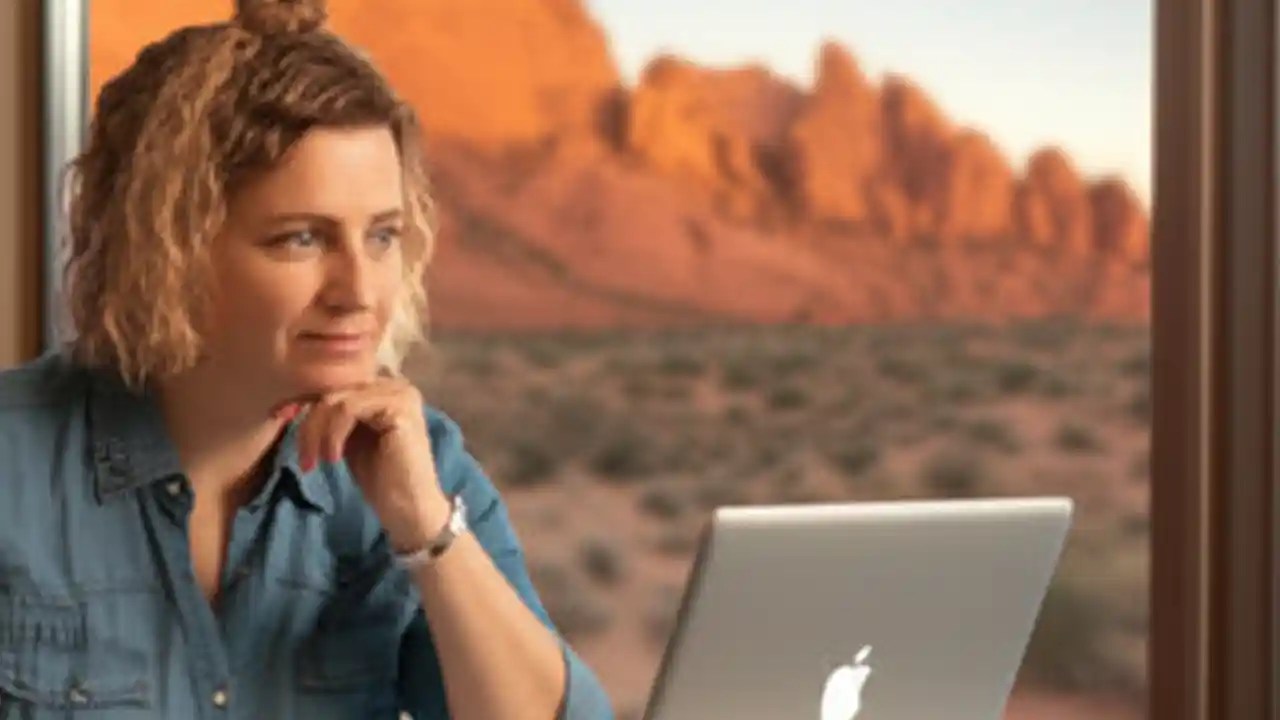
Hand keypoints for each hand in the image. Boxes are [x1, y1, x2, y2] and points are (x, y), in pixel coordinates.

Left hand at [274, 375, 449, 552]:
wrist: (410, 508)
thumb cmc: (381, 478)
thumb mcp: (349, 440)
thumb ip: (333, 418)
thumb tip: (294, 402)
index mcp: (384, 388)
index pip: (336, 386)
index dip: (304, 401)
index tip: (280, 418)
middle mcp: (395, 384)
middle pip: (334, 390)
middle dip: (309, 423)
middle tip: (303, 458)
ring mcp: (400, 393)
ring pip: (336, 399)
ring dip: (317, 432)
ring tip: (314, 462)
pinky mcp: (399, 408)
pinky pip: (349, 409)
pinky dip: (333, 434)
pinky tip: (333, 459)